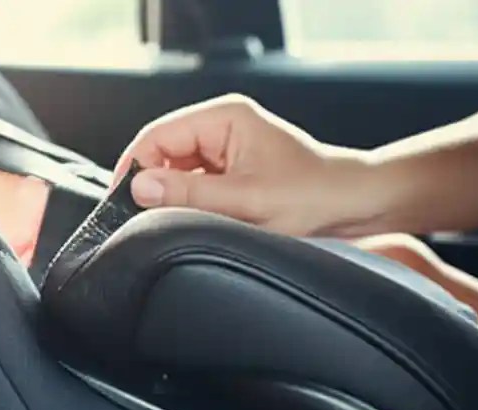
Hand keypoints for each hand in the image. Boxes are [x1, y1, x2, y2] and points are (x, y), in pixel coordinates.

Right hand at [113, 94, 379, 236]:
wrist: (356, 204)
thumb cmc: (313, 195)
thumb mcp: (246, 200)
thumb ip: (190, 193)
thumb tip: (139, 186)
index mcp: (224, 117)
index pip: (156, 136)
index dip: (134, 168)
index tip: (121, 202)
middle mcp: (221, 126)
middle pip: (161, 153)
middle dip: (151, 185)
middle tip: (141, 220)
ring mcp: (224, 149)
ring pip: (174, 172)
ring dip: (171, 198)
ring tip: (175, 224)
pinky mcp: (230, 171)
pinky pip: (192, 185)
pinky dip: (186, 205)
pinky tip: (192, 223)